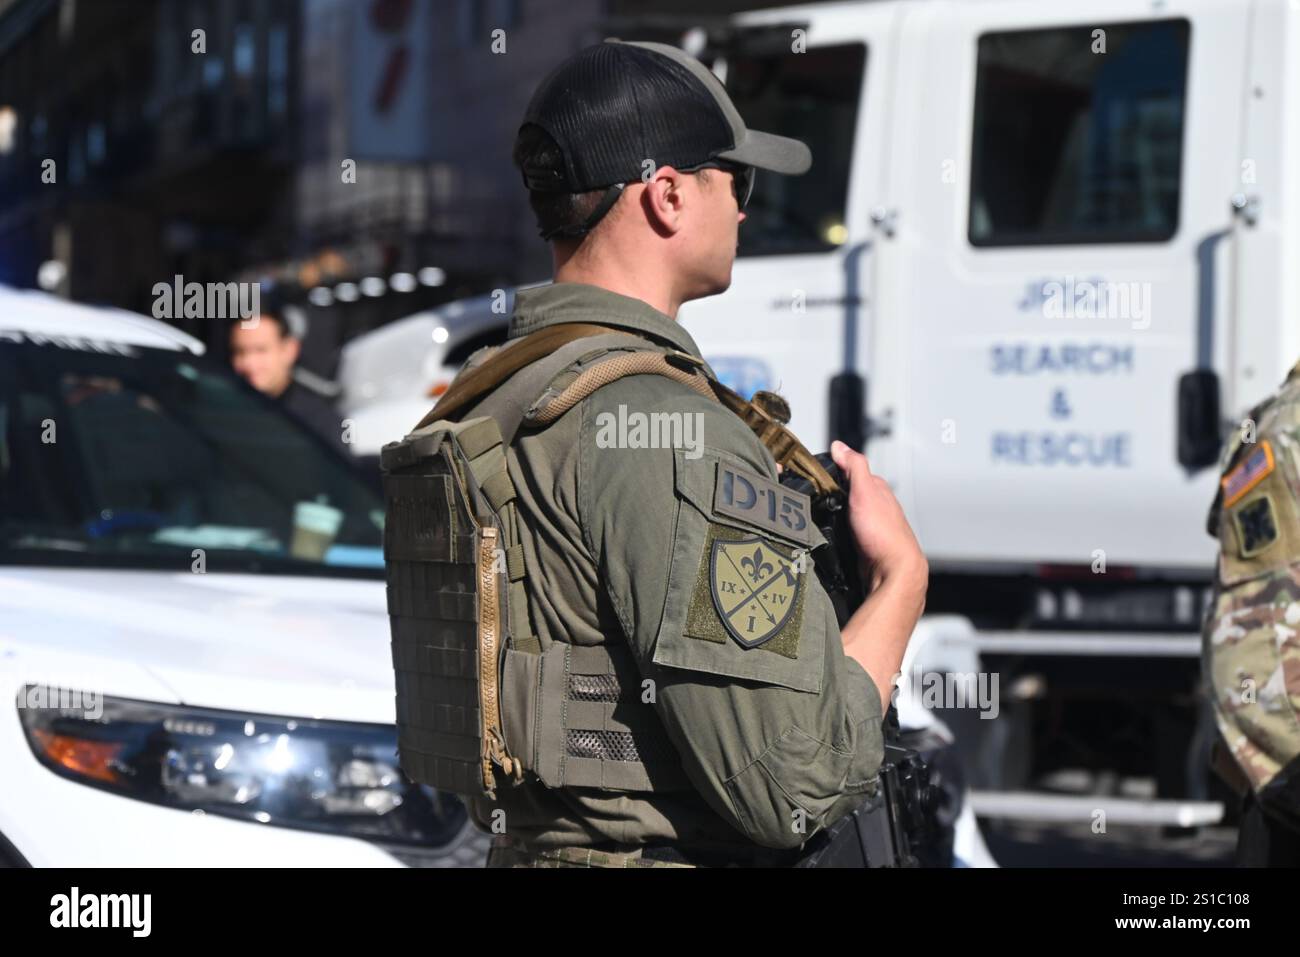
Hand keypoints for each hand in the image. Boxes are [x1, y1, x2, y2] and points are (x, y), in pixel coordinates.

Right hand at [829, 440, 926, 589]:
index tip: (814, 472)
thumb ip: (854, 466)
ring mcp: (869, 525)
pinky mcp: (862, 543)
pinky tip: (829, 533)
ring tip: (817, 515)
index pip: (850, 471)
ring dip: (831, 514)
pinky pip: (843, 531)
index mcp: (877, 489)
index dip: (832, 470)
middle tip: (812, 496)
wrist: (891, 570)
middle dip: (829, 495)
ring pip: (843, 513)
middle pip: (845, 493)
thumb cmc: (884, 534)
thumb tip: (839, 446)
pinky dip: (834, 530)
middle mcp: (875, 505)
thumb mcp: (866, 491)